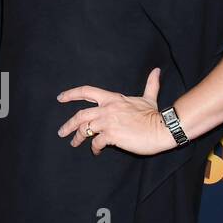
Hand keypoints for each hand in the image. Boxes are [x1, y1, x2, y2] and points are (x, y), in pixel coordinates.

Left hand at [56, 68, 172, 156]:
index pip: (87, 91)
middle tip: (62, 132)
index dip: (71, 94)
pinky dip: (94, 148)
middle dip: (68, 125)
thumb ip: (150, 84)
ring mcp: (108, 122)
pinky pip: (96, 143)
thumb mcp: (149, 97)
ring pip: (84, 129)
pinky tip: (96, 151)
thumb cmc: (154, 115)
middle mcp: (107, 109)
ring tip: (75, 143)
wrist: (162, 128)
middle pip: (80, 115)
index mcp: (113, 98)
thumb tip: (157, 71)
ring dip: (78, 138)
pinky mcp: (112, 136)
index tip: (60, 98)